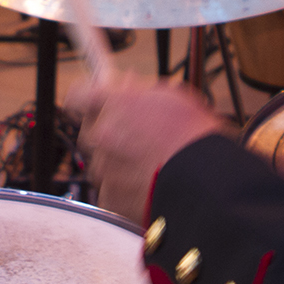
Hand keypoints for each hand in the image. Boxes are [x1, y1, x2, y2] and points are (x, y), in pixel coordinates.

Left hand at [68, 70, 225, 220]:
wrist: (206, 181)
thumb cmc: (195, 136)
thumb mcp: (171, 96)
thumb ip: (138, 91)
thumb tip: (124, 85)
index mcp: (114, 103)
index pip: (77, 94)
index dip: (82, 98)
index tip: (88, 102)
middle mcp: (102, 134)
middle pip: (89, 131)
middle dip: (106, 133)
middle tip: (132, 136)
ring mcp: (104, 167)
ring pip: (101, 163)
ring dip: (117, 162)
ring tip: (149, 165)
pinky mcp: (110, 197)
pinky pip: (110, 190)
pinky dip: (124, 189)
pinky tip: (148, 185)